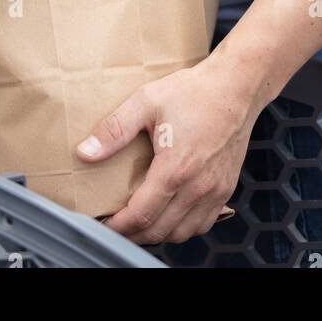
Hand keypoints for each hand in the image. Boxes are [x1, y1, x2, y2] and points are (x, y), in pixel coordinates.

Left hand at [76, 55, 258, 245]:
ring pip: (182, 233)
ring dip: (158, 233)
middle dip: (133, 234)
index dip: (117, 226)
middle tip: (115, 224)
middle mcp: (197, 187)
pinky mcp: (226, 189)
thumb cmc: (195, 92)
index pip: (140, 216)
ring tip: (140, 221)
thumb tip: (86, 152)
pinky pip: (203, 224)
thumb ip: (114, 130)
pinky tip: (171, 213)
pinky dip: (183, 227)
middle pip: (159, 231)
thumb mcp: (147, 101)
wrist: (236, 86)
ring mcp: (215, 191)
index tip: (103, 222)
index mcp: (175, 169)